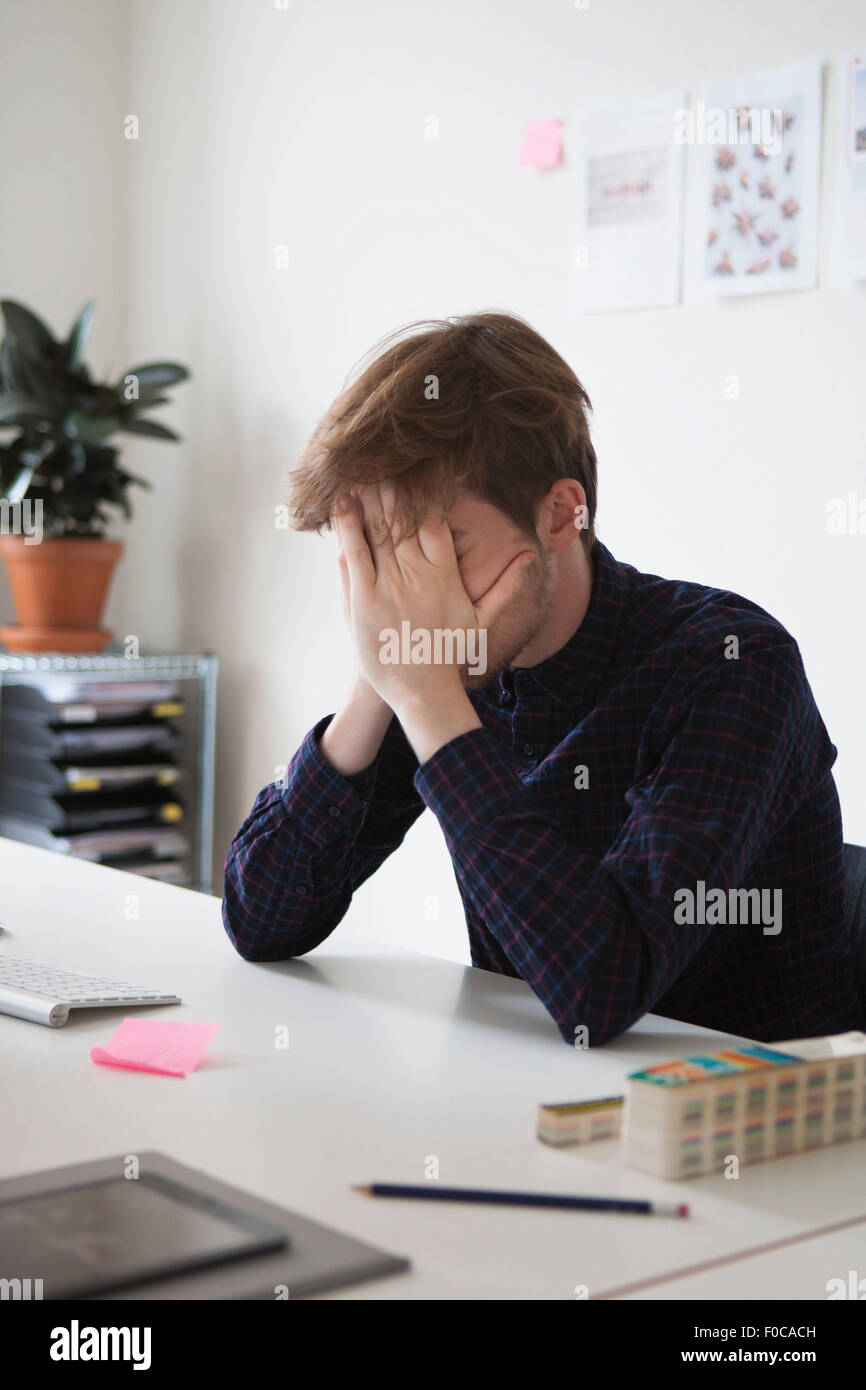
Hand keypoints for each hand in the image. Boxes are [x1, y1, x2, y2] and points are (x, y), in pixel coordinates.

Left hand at [333, 482, 533, 714]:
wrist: (423, 692)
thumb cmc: (451, 656)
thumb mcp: (484, 619)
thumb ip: (507, 586)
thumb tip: (532, 558)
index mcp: (445, 573)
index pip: (434, 520)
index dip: (424, 490)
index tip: (417, 466)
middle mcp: (418, 574)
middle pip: (403, 517)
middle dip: (392, 483)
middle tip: (382, 454)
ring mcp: (389, 585)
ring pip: (378, 528)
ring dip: (369, 494)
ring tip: (361, 467)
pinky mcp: (364, 599)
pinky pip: (355, 552)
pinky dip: (348, 524)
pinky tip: (343, 500)